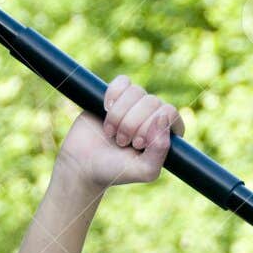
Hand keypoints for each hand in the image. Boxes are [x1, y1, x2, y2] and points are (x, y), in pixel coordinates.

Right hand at [55, 74, 183, 189]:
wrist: (82, 165)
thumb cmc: (115, 171)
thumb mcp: (145, 170)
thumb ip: (161, 149)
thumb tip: (163, 116)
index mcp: (166, 135)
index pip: (170, 113)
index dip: (152, 126)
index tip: (138, 144)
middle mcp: (152, 118)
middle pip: (153, 102)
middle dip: (133, 124)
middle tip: (122, 142)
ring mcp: (134, 106)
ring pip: (136, 91)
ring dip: (120, 115)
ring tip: (112, 133)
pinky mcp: (116, 96)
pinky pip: (123, 81)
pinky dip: (113, 94)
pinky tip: (106, 108)